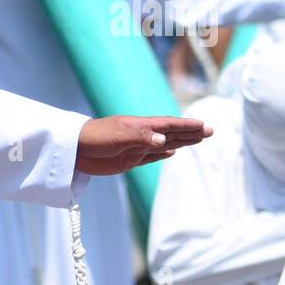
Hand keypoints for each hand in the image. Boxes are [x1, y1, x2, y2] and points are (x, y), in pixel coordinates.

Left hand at [76, 116, 211, 175]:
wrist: (75, 150)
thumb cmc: (95, 138)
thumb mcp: (119, 136)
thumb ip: (142, 138)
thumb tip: (165, 141)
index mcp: (141, 126)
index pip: (170, 124)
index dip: (187, 125)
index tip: (204, 126)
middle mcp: (142, 136)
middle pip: (172, 133)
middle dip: (191, 133)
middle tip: (210, 131)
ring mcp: (136, 148)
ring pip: (165, 144)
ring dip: (182, 142)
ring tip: (198, 139)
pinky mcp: (129, 160)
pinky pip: (151, 157)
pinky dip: (163, 154)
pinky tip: (172, 152)